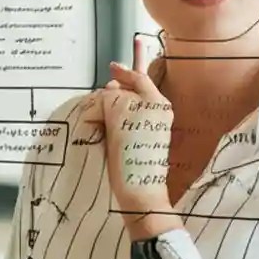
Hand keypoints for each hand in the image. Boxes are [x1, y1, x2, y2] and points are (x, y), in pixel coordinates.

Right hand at [90, 38, 175, 227]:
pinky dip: (112, 118)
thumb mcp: (119, 113)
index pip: (138, 78)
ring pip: (126, 107)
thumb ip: (112, 96)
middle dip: (121, 84)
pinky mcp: (137, 144)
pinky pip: (122, 123)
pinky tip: (101, 120)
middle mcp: (155, 113)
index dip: (124, 71)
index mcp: (156, 104)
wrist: (139, 193)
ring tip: (104, 100)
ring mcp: (147, 129)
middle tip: (111, 75)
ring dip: (114, 102)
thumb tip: (108, 92)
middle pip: (133, 91)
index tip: (112, 66)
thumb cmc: (133, 152)